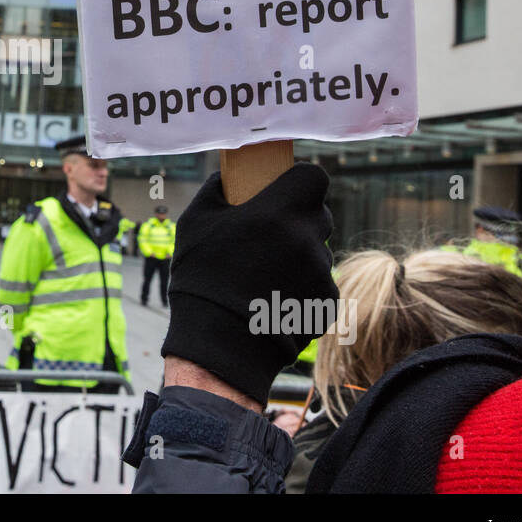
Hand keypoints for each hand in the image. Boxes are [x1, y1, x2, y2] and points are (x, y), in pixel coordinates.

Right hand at [161, 165, 335, 405]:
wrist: (219, 345)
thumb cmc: (201, 278)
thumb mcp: (194, 223)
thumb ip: (215, 190)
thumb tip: (226, 176)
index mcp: (278, 211)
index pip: (313, 176)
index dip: (299, 179)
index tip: (283, 188)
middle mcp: (307, 238)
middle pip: (319, 212)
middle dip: (298, 217)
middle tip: (270, 232)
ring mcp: (322, 272)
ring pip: (318, 249)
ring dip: (299, 253)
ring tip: (265, 273)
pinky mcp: (328, 302)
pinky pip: (320, 282)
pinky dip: (303, 285)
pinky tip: (274, 296)